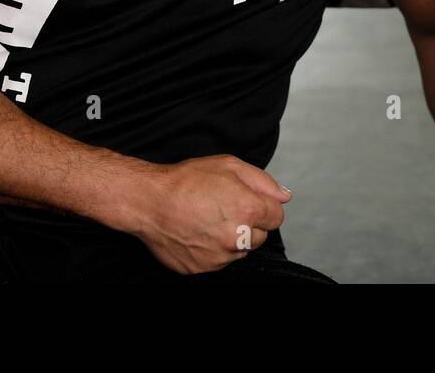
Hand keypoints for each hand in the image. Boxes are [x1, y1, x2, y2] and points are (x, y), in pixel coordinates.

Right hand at [121, 154, 292, 274]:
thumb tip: (284, 196)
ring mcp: (219, 256)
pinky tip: (198, 232)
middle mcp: (237, 237)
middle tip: (226, 208)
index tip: (249, 201)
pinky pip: (219, 261)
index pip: (277, 217)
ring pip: (241, 250)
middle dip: (250, 223)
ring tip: (209, 219)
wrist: (150, 202)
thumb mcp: (229, 165)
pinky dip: (213, 250)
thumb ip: (263, 181)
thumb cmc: (186, 181)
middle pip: (261, 236)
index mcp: (248, 209)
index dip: (264, 206)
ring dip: (233, 238)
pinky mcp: (203, 268)